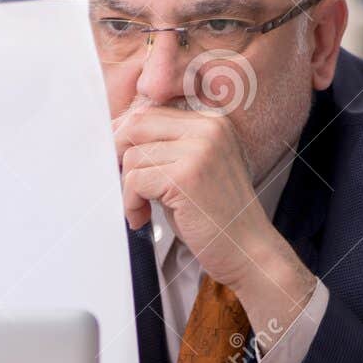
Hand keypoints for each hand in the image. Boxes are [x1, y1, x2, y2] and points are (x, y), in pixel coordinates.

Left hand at [114, 105, 315, 340]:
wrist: (248, 250)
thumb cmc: (215, 216)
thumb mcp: (191, 169)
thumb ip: (164, 148)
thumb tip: (115, 136)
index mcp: (211, 122)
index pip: (149, 111)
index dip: (123, 135)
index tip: (117, 161)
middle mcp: (208, 129)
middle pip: (136, 125)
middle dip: (117, 155)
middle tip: (121, 184)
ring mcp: (199, 150)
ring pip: (132, 157)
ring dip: (126, 189)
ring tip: (140, 210)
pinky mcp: (187, 176)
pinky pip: (135, 181)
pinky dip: (130, 204)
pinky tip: (142, 219)